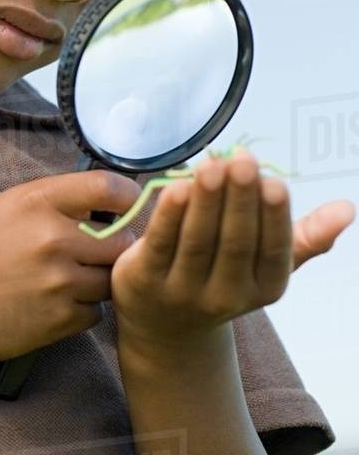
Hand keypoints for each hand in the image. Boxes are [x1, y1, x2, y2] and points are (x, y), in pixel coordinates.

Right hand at [0, 169, 141, 369]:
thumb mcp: (2, 210)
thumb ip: (52, 204)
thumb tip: (102, 207)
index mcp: (36, 202)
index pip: (108, 188)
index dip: (128, 198)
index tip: (128, 207)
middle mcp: (53, 237)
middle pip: (122, 242)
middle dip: (114, 250)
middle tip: (95, 256)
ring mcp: (59, 281)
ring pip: (111, 281)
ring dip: (96, 283)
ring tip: (64, 283)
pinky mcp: (60, 319)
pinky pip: (95, 313)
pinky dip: (80, 311)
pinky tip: (52, 305)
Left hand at [110, 147, 354, 345]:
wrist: (165, 324)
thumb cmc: (223, 275)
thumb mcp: (265, 264)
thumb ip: (305, 236)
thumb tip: (348, 208)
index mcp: (265, 288)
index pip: (273, 251)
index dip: (273, 216)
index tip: (273, 180)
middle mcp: (227, 295)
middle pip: (236, 243)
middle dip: (239, 198)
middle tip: (241, 159)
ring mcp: (183, 292)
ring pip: (198, 241)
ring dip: (206, 199)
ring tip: (211, 164)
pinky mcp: (144, 280)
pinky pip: (160, 243)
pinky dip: (168, 214)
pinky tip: (176, 186)